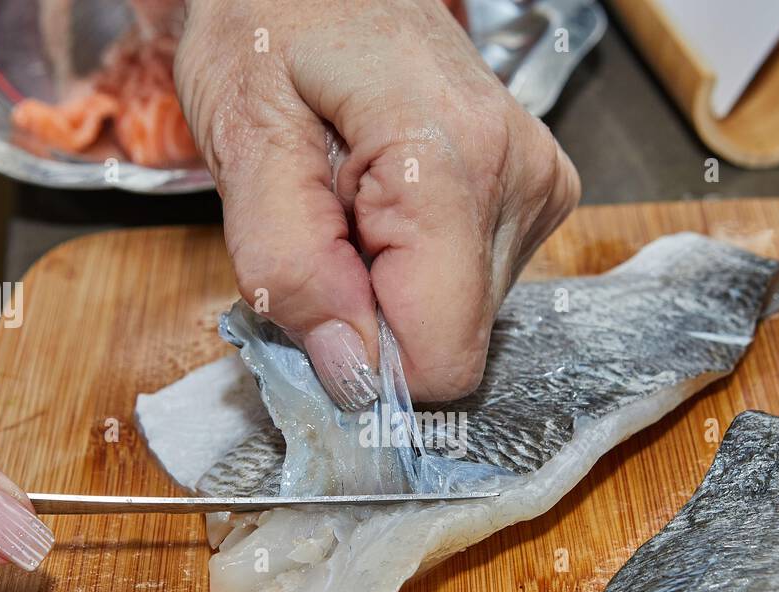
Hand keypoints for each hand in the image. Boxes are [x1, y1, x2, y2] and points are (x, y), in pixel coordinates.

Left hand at [175, 0, 579, 406]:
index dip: (366, 355)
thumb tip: (351, 371)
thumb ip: (285, 263)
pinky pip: (474, 286)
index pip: (442, 352)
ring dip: (391, 287)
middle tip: (325, 228)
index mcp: (452, 161)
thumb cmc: (270, 27)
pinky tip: (384, 200)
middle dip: (372, 313)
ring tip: (351, 202)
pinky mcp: (537, 193)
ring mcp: (537, 184)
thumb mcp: (241, 137)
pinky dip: (416, 265)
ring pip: (464, 320)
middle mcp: (519, 177)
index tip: (314, 294)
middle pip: (453, 340)